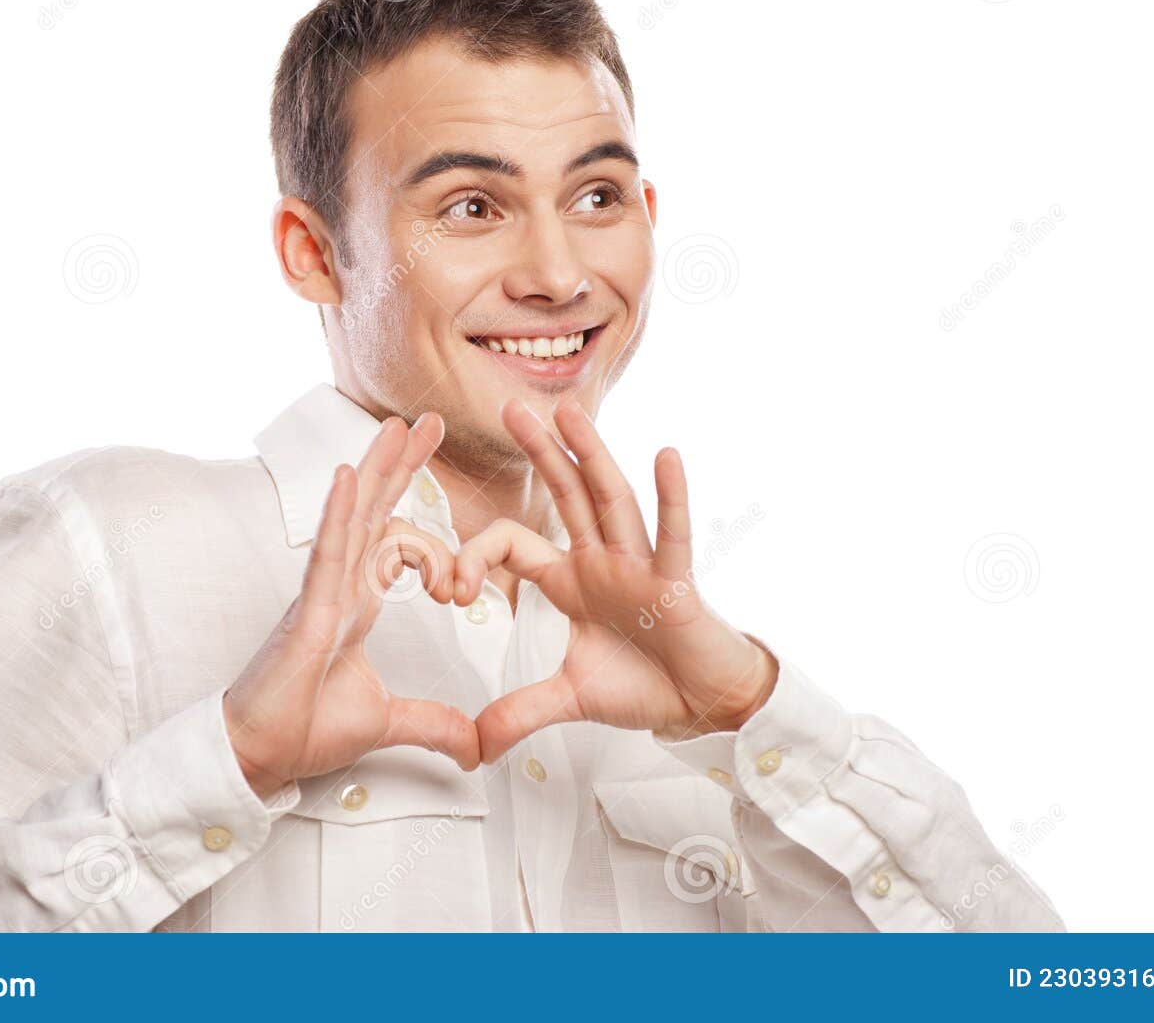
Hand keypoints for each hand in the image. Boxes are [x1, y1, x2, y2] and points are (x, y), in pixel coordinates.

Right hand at [223, 413, 477, 797]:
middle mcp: (340, 585)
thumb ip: (431, 723)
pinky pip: (327, 550)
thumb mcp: (386, 721)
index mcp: (357, 602)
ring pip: (353, 515)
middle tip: (428, 421)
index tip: (461, 592)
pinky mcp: (306, 609)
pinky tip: (349, 478)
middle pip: (374, 509)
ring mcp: (321, 591)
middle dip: (401, 464)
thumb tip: (474, 744)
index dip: (433, 540)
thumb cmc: (302, 728)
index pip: (395, 542)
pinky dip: (339, 513)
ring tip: (398, 426)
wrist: (259, 755)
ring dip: (377, 468)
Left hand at [453, 399, 776, 763]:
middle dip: (540, 453)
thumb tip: (476, 745)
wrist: (702, 703)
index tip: (451, 591)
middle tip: (511, 408)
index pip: (516, 546)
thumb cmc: (647, 685)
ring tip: (570, 412)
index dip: (478, 558)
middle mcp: (603, 561)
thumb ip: (521, 712)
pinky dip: (671, 497)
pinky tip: (666, 456)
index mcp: (572, 581)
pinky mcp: (676, 581)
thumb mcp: (571, 698)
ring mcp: (640, 566)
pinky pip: (672, 535)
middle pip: (566, 496)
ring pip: (611, 501)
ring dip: (591, 455)